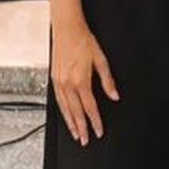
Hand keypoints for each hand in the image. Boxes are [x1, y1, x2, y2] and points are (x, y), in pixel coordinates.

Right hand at [49, 21, 118, 145]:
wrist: (66, 28)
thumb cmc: (83, 40)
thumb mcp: (100, 59)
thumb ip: (108, 80)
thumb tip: (114, 95)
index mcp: (81, 80)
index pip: (90, 107)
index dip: (95, 122)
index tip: (99, 131)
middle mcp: (68, 83)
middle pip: (76, 112)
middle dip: (81, 128)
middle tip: (85, 140)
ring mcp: (59, 81)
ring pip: (64, 108)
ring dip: (70, 123)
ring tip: (75, 134)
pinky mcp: (54, 77)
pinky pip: (58, 99)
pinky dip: (62, 110)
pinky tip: (65, 115)